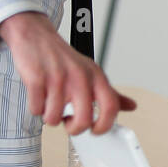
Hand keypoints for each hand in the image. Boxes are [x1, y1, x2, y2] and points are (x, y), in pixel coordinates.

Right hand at [0, 12, 135, 134]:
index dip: (104, 126)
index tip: (95, 131)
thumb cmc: (64, 58)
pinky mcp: (36, 78)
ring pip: (54, 118)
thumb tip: (131, 106)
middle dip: (74, 128)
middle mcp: (80, 77)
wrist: (36, 36)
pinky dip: (35, 107)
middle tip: (68, 122)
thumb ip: (111, 93)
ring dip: (50, 116)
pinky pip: (36, 109)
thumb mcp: (92, 73)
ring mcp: (58, 77)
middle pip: (84, 120)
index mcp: (96, 77)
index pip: (111, 107)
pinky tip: (39, 96)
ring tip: (50, 103)